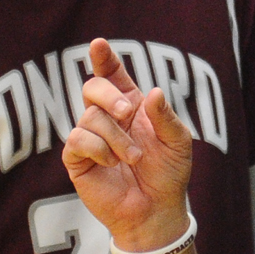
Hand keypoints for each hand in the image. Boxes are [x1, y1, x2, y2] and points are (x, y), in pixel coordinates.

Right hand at [62, 38, 193, 251]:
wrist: (157, 210)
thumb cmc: (169, 174)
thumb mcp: (178, 142)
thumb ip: (165, 116)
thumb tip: (152, 92)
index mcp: (131, 106)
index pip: (113, 75)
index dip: (104, 58)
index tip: (98, 43)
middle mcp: (108, 117)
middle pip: (92, 87)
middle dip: (109, 95)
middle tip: (127, 112)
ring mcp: (91, 138)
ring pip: (88, 116)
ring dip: (115, 137)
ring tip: (133, 157)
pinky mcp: (78, 159)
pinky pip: (76, 140)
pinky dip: (98, 149)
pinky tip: (111, 163)